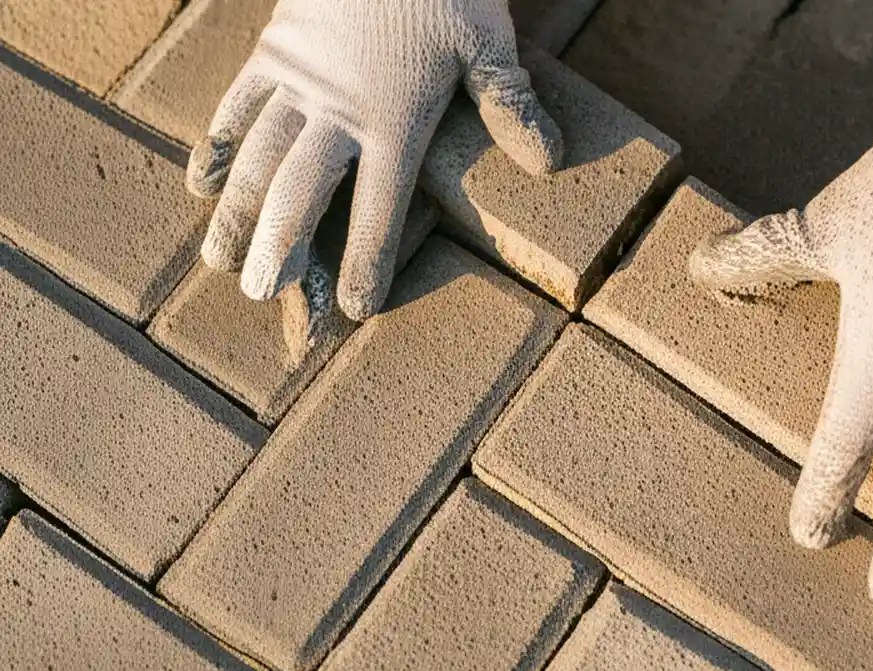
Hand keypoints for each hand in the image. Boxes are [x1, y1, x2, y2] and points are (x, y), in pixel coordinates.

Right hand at [186, 0, 562, 319]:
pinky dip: (216, 145)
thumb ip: (511, 104)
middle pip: (300, 192)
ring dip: (238, 212)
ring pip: (258, 158)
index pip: (378, 208)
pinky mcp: (272, 53)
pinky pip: (234, 106)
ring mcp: (298, 82)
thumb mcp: (487, 41)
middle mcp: (338, 111)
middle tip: (263, 296)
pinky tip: (202, 184)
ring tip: (221, 261)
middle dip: (281, 247)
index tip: (355, 307)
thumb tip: (550, 163)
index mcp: (394, 119)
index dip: (366, 259)